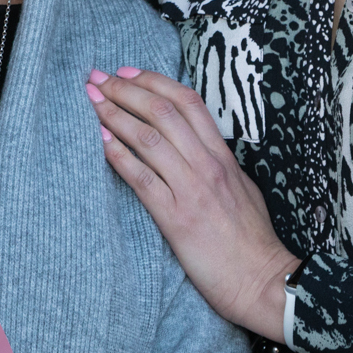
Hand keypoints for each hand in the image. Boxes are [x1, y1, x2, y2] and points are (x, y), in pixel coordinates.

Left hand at [87, 67, 299, 338]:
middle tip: (98, 77)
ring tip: (91, 101)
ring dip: (114, 115)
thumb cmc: (252, 241)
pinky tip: (100, 142)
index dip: (154, 81)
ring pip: (148, 138)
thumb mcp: (243, 189)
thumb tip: (193, 147)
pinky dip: (118, 155)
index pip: (188, 102)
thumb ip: (218, 164)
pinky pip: (142, 178)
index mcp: (224, 156)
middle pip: (162, 111)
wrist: (262, 280)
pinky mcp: (177, 218)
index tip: (127, 72)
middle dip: (125, 89)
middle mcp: (207, 166)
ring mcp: (192, 190)